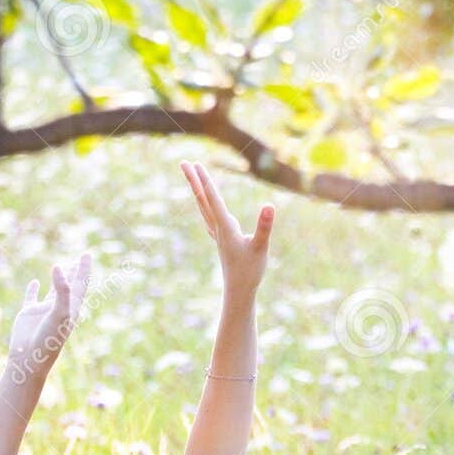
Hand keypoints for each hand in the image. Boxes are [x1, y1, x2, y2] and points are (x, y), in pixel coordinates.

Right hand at [7, 253, 90, 375]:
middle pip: (70, 286)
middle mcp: (59, 308)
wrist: (30, 357)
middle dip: (76, 272)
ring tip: (62, 266)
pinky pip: (31, 298)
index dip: (84, 269)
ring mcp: (44, 310)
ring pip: (53, 291)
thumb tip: (58, 266)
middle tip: (81, 258)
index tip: (87, 254)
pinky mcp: (28, 314)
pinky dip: (32, 289)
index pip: (80, 285)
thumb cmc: (48, 339)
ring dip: (58, 279)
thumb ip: (61, 290)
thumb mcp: (59, 312)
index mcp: (71, 309)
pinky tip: (34, 282)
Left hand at [181, 160, 273, 298]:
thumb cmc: (250, 271)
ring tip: (191, 176)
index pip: (213, 199)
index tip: (196, 164)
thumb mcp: (261, 247)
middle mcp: (218, 228)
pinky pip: (210, 217)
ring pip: (204, 207)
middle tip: (183, 162)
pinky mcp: (222, 240)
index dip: (205, 181)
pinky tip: (204, 205)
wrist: (239, 292)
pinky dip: (205, 206)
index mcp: (226, 227)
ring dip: (197, 190)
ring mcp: (218, 234)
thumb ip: (264, 227)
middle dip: (194, 180)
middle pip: (203, 200)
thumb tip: (270, 206)